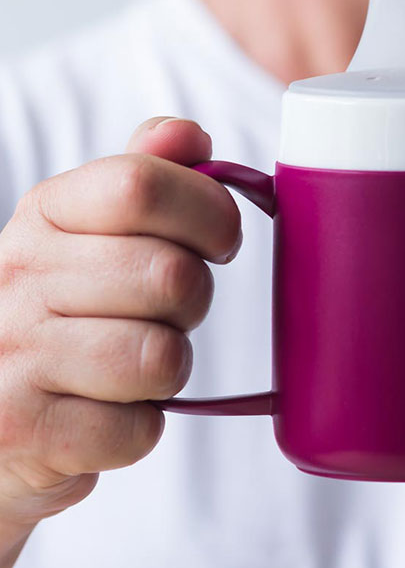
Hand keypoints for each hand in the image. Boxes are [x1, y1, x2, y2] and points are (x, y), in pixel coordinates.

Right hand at [0, 118, 239, 533]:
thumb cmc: (64, 315)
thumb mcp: (90, 236)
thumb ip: (142, 179)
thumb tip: (191, 135)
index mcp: (44, 214)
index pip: (141, 184)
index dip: (208, 212)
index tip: (221, 242)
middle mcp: (18, 274)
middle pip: (172, 276)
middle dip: (192, 303)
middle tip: (162, 315)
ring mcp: (13, 355)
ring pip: (162, 356)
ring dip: (167, 369)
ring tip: (131, 366)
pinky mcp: (24, 432)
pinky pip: (139, 429)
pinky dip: (140, 428)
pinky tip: (105, 412)